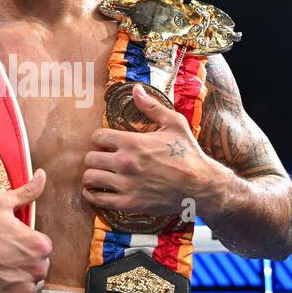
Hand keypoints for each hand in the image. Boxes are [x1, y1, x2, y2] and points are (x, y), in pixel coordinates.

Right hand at [0, 170, 51, 292]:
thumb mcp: (0, 204)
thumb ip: (27, 192)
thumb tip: (42, 175)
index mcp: (40, 245)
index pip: (43, 247)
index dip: (26, 244)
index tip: (10, 243)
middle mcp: (38, 269)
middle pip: (40, 266)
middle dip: (26, 262)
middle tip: (3, 256)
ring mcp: (26, 290)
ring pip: (34, 285)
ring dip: (23, 280)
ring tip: (1, 270)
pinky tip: (4, 287)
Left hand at [82, 83, 217, 215]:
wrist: (201, 186)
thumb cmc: (188, 153)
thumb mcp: (174, 124)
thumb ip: (151, 107)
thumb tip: (136, 89)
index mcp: (132, 142)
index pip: (97, 136)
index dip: (99, 138)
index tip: (105, 142)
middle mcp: (124, 162)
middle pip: (90, 158)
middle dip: (94, 157)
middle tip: (101, 159)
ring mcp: (125, 184)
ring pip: (90, 178)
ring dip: (91, 175)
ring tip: (96, 175)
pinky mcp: (128, 203)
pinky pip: (98, 199)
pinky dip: (92, 195)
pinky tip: (94, 192)